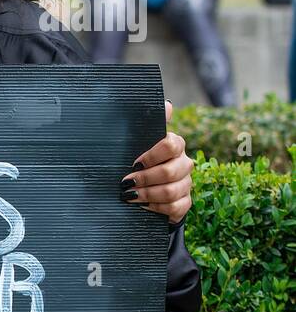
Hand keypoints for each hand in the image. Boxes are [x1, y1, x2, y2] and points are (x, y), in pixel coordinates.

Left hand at [122, 101, 192, 224]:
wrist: (139, 189)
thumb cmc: (136, 161)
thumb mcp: (136, 142)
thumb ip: (148, 124)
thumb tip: (167, 104)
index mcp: (173, 145)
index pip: (171, 145)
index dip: (152, 155)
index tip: (134, 163)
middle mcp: (183, 163)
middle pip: (171, 171)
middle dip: (145, 179)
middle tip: (125, 183)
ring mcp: (186, 183)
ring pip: (172, 190)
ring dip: (148, 194)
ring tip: (130, 196)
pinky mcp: (184, 202)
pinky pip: (175, 207)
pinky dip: (156, 207)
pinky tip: (142, 206)